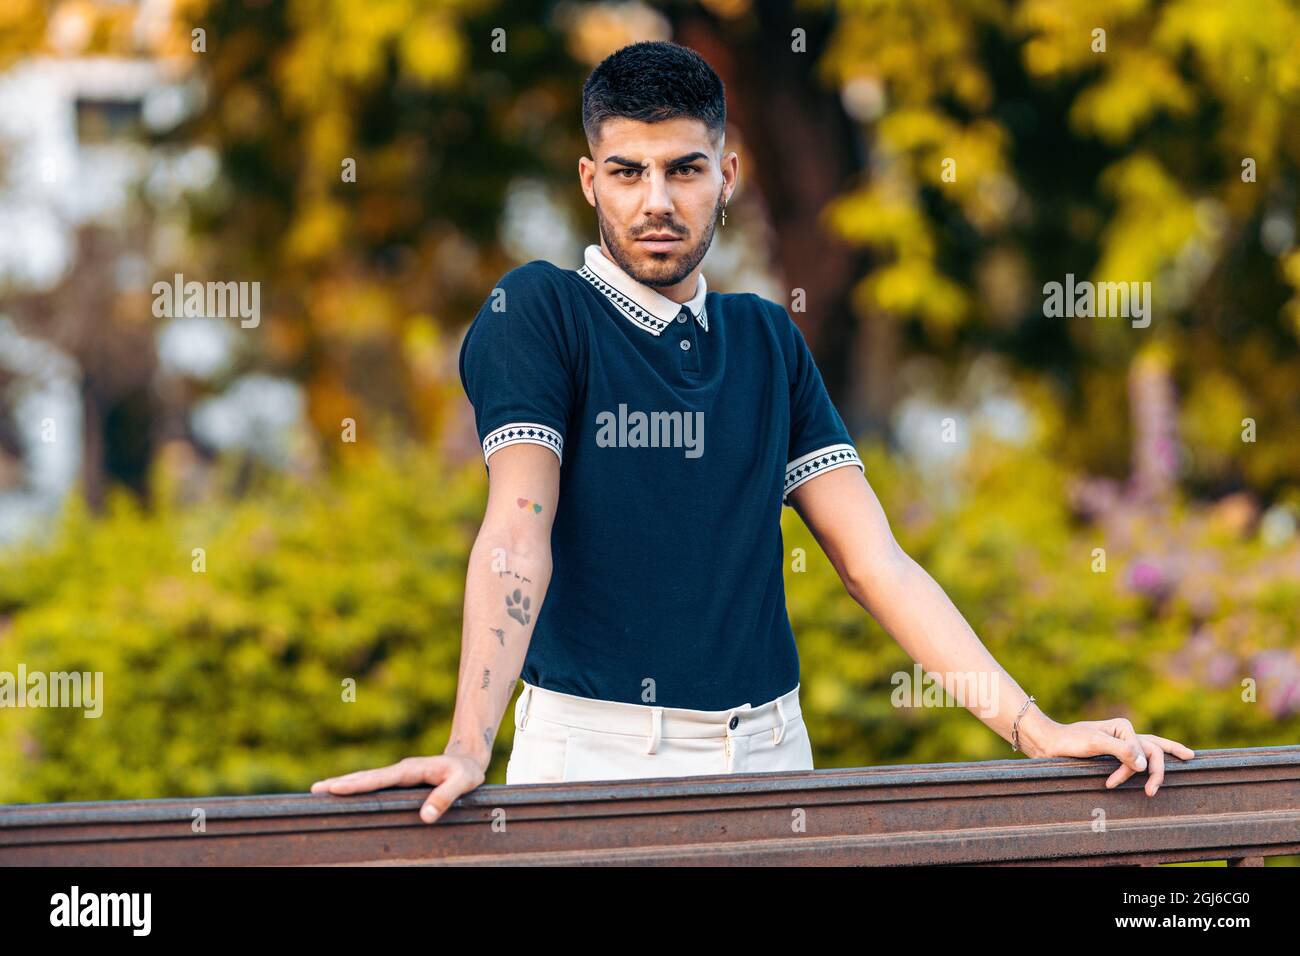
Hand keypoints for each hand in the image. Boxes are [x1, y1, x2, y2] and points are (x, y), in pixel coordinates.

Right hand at [310, 753, 486, 823]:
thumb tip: (424, 817)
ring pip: (368, 779)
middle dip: (341, 782)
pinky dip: (357, 787)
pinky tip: (345, 794)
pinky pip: (375, 784)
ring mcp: (399, 774)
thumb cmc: (467, 772)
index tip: (336, 787)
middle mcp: (401, 770)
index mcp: (411, 769)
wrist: (468, 759)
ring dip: (345, 784)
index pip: (380, 778)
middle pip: (366, 777)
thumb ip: (446, 797)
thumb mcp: (464, 782)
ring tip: (320, 790)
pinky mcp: (400, 780)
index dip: (358, 784)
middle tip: (315, 789)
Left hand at [1039, 717, 1194, 796]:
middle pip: (1154, 750)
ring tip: (1150, 793)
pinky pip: (1137, 759)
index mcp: (1123, 726)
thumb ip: (1121, 750)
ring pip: (1150, 753)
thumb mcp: (1095, 743)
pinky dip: (1143, 770)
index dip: (1132, 769)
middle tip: (1153, 792)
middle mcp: (1125, 733)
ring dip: (1153, 772)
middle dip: (1159, 771)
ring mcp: (1121, 742)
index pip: (1144, 749)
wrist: (1050, 743)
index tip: (1111, 782)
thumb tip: (1144, 765)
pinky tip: (1149, 775)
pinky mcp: (1115, 752)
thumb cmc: (1070, 741)